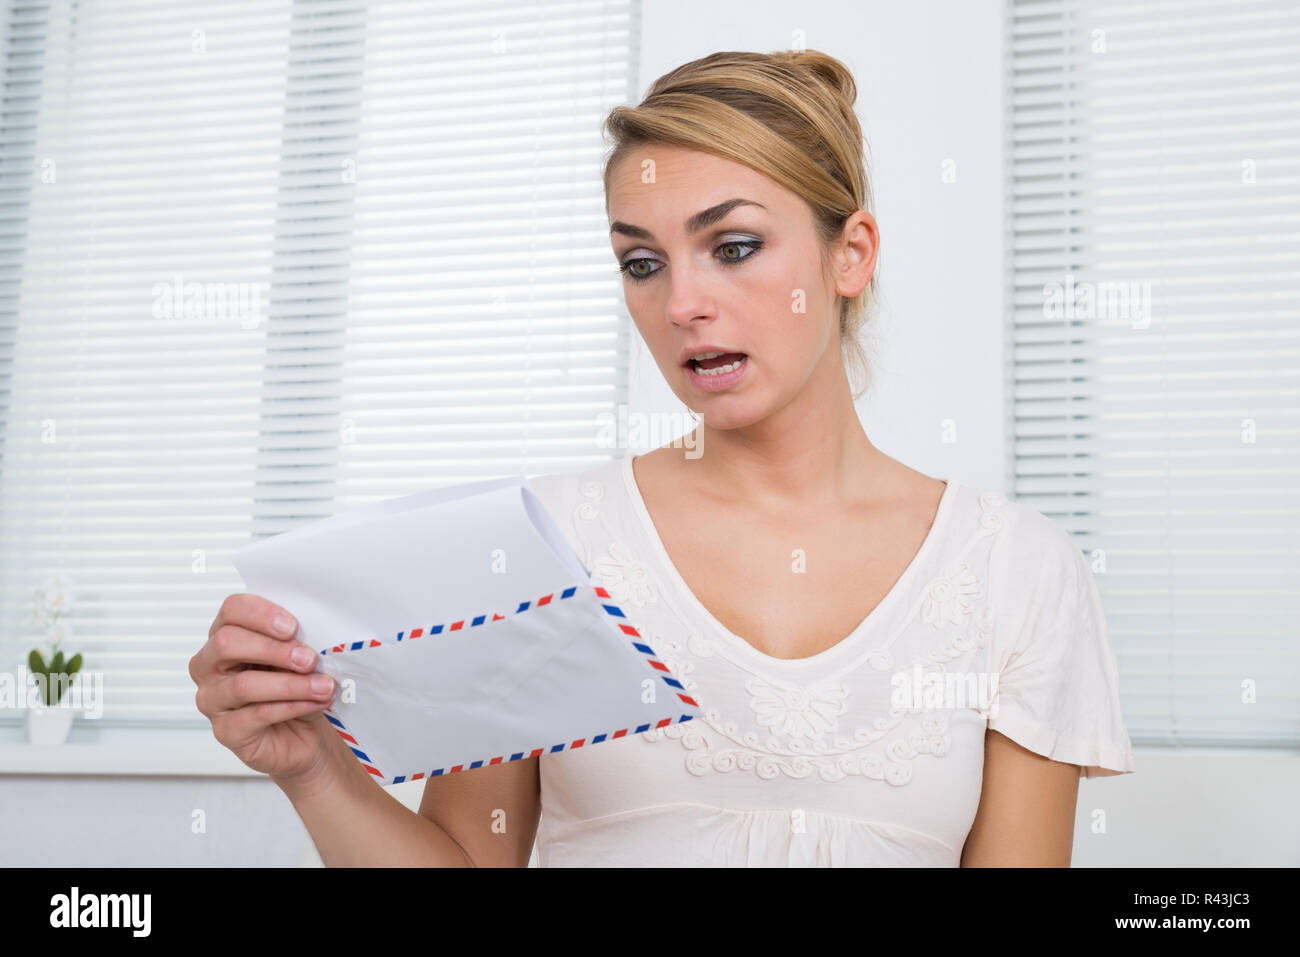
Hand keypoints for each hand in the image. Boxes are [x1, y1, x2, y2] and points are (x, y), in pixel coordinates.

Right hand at [191, 594, 338, 784]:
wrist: (305, 735)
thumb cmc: (297, 688)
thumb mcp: (299, 657)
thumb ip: (298, 640)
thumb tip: (315, 630)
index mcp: (227, 635)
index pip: (231, 610)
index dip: (261, 614)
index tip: (293, 626)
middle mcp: (210, 666)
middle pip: (226, 643)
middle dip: (273, 649)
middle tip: (308, 659)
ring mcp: (212, 700)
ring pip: (243, 685)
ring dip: (290, 684)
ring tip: (323, 686)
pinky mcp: (225, 731)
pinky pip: (257, 715)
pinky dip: (292, 706)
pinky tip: (316, 703)